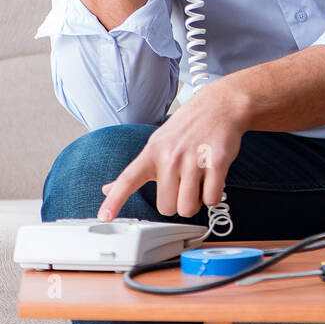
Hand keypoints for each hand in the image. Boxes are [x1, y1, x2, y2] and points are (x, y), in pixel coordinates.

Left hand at [96, 74, 249, 221]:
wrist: (219, 106)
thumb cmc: (188, 127)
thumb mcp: (157, 144)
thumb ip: (135, 171)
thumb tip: (107, 189)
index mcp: (153, 153)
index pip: (128, 180)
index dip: (115, 200)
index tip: (104, 216)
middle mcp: (171, 157)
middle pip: (166, 207)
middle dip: (177, 203)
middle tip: (184, 187)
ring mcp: (194, 160)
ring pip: (189, 207)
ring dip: (196, 202)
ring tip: (198, 183)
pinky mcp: (217, 163)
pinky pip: (211, 198)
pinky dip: (213, 195)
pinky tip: (212, 180)